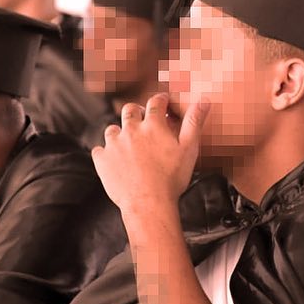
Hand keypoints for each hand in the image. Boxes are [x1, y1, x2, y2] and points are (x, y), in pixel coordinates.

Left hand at [92, 94, 209, 216]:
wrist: (148, 203)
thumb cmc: (171, 179)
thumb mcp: (189, 149)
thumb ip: (194, 122)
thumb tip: (203, 101)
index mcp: (154, 126)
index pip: (156, 102)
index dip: (160, 100)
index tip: (162, 101)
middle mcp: (131, 130)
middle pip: (130, 110)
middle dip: (137, 112)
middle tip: (143, 120)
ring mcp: (114, 144)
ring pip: (112, 129)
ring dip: (120, 132)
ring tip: (128, 143)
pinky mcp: (102, 160)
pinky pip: (99, 150)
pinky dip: (106, 152)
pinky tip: (114, 159)